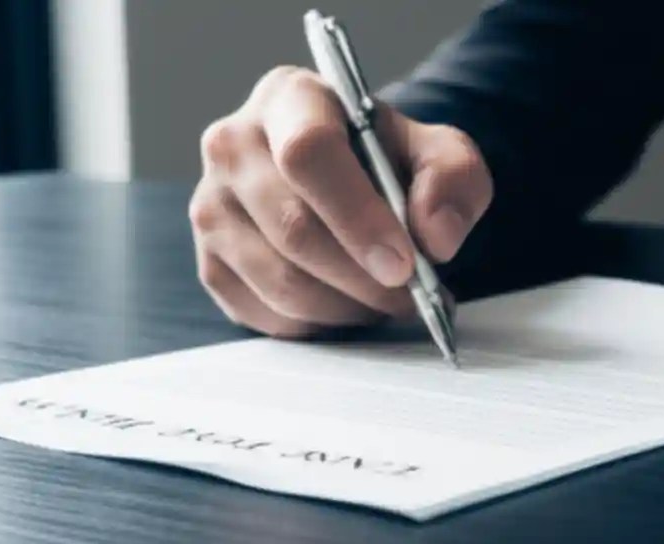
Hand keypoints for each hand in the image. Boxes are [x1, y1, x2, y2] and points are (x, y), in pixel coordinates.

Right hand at [189, 66, 492, 336]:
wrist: (349, 182)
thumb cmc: (387, 162)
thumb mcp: (439, 153)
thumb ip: (453, 179)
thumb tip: (435, 235)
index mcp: (289, 99)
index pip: (309, 153)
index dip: (358, 217)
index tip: (403, 263)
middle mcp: (233, 146)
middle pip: (294, 230)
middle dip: (364, 279)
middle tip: (410, 297)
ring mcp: (211, 208)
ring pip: (281, 283)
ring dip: (348, 307)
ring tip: (385, 300)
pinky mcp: (210, 264)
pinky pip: (267, 316)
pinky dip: (319, 324)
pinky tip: (348, 304)